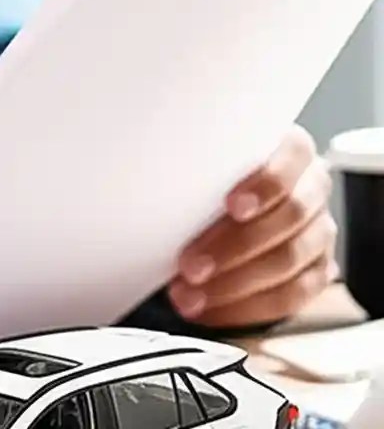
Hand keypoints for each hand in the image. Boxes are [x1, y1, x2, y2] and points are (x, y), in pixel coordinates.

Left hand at [170, 125, 338, 326]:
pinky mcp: (314, 271)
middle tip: (190, 266)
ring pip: (290, 260)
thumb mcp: (197, 165)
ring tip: (188, 294)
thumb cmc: (203, 181)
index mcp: (288, 151)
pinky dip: (245, 308)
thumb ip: (192, 168)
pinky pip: (291, 296)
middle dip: (235, 246)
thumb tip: (144, 179)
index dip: (265, 184)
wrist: (214, 209)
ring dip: (234, 284)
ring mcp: (317, 231)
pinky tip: (209, 310)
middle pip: (290, 216)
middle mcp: (310, 189)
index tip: (231, 205)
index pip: (292, 158)